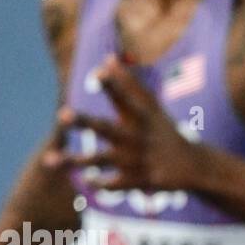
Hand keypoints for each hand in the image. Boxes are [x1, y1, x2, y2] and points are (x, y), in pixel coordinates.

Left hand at [43, 55, 204, 191]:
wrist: (193, 166)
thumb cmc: (165, 132)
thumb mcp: (152, 108)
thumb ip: (128, 84)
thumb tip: (107, 59)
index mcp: (139, 116)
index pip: (125, 97)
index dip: (113, 84)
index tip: (99, 71)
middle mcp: (135, 137)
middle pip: (105, 128)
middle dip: (83, 122)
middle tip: (61, 115)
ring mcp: (135, 160)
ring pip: (102, 160)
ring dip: (78, 161)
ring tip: (51, 160)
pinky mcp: (138, 180)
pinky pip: (115, 184)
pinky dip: (101, 184)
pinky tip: (87, 181)